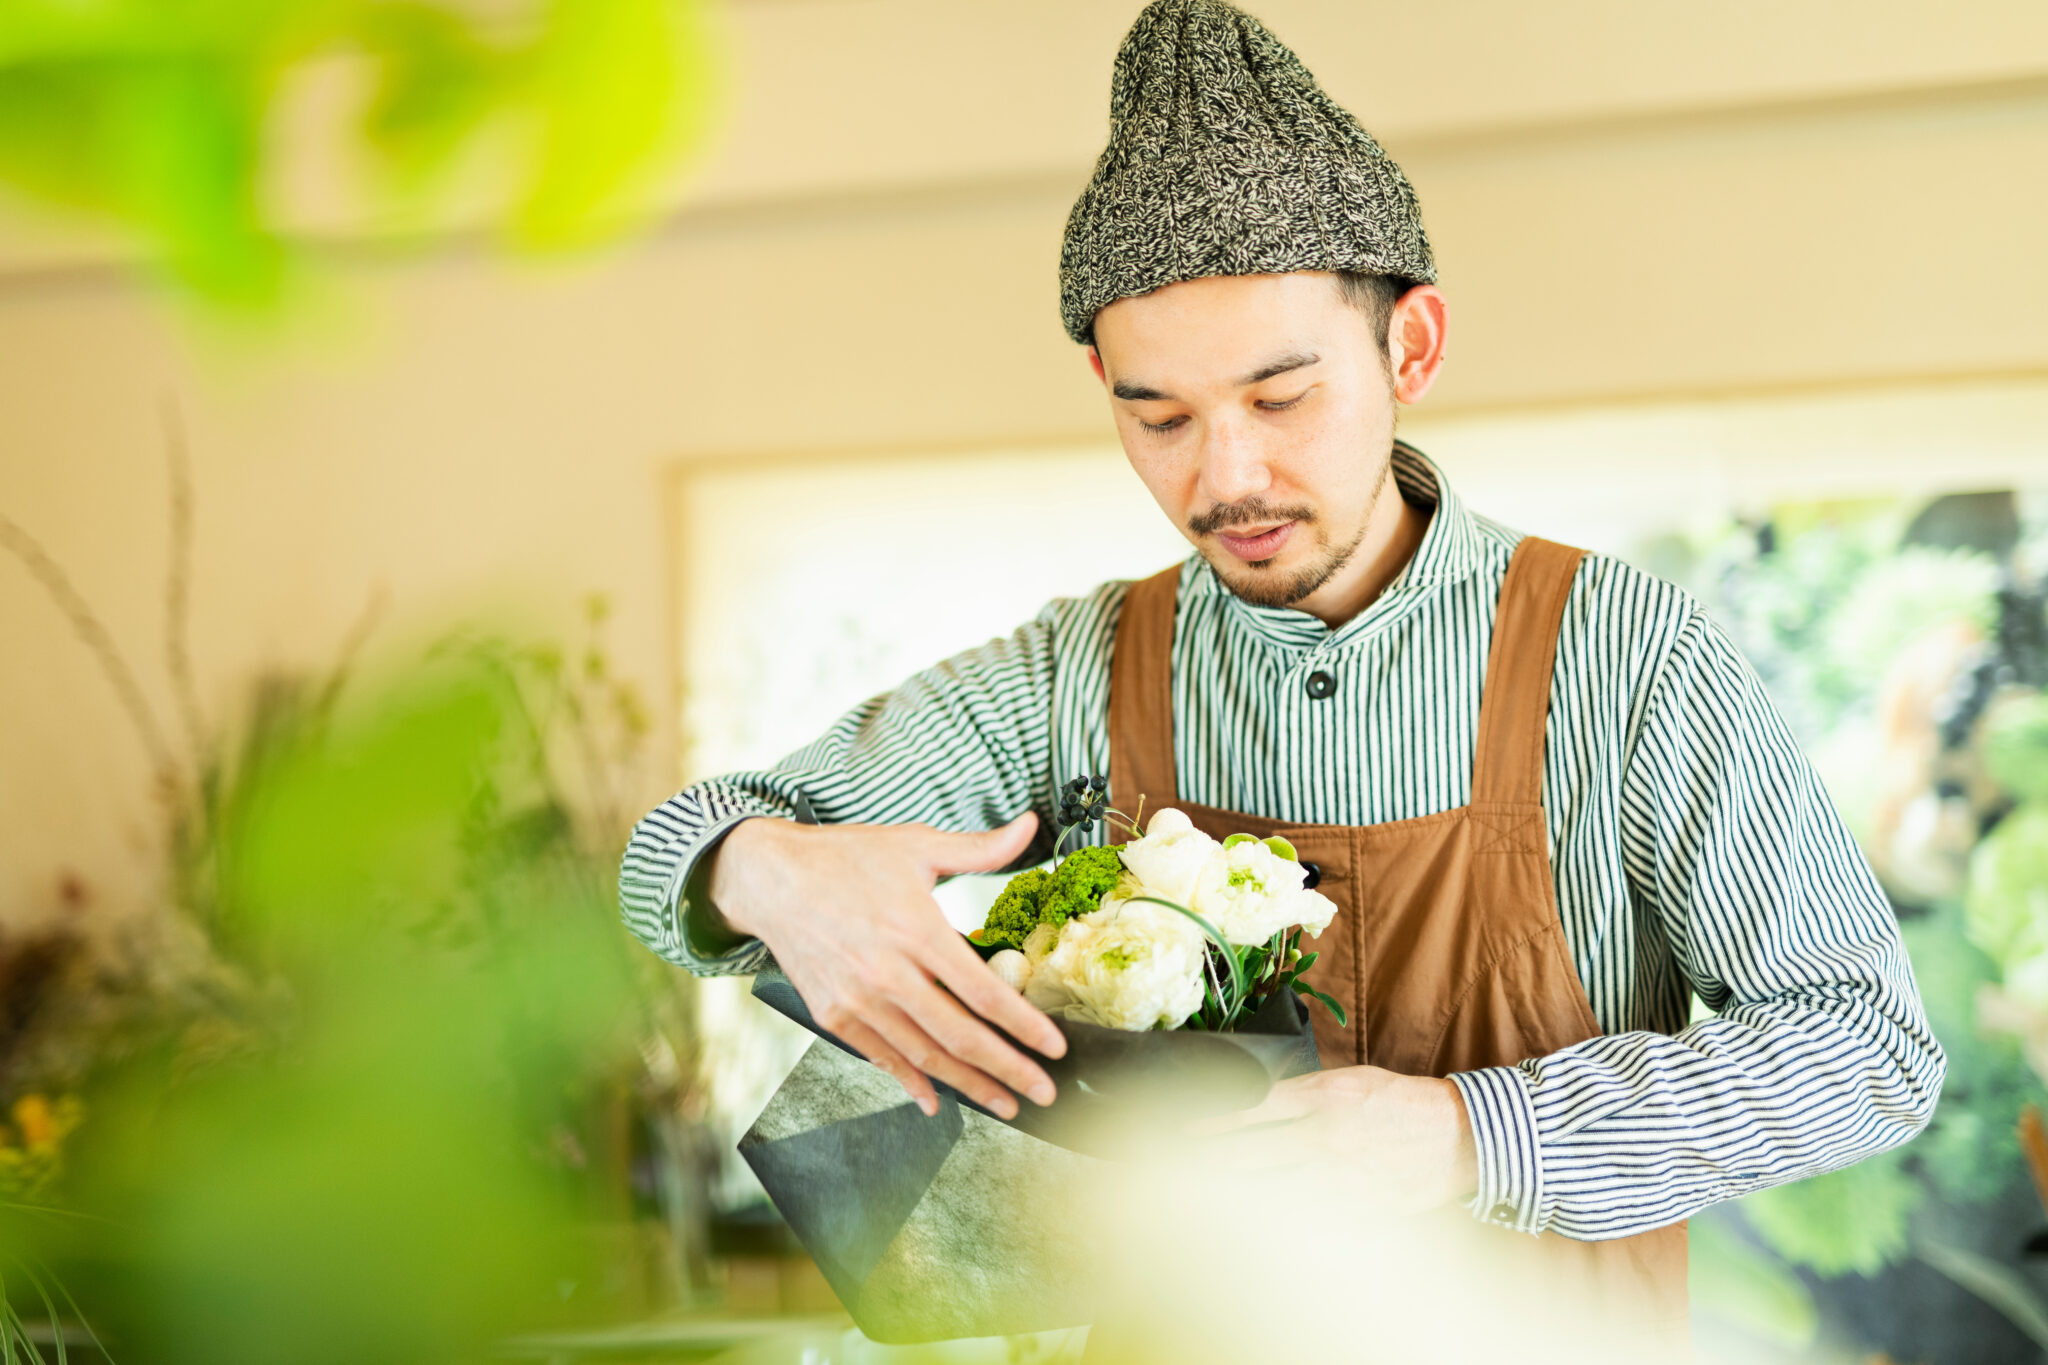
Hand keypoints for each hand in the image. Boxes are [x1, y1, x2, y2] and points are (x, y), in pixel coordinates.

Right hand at [707, 812, 1066, 1118]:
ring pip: (925, 1056)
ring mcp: (858, 1000)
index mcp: (917, 930)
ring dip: (969, 1086)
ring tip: (1006, 1103)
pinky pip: (882, 1058)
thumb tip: (1030, 826)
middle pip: (960, 1036)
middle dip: (1008, 1070)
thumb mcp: (915, 844)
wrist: (770, 878)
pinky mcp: (834, 1015)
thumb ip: (979, 847)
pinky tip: (936, 1101)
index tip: (1054, 1048)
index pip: (984, 992)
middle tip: (1043, 1093)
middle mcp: (888, 973)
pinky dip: (912, 1083)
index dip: (1024, 1026)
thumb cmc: (845, 858)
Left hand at [1193, 1065, 1477, 1212]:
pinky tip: (1249, 1227)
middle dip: (1208, 1164)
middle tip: (1172, 1170)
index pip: (1251, 1109)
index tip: (1182, 1130)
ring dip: (1233, 1197)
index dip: (1212, 1122)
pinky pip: (1306, 1221)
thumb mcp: (1349, 1081)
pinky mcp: (1357, 1208)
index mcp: (1324, 1096)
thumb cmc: (1399, 1103)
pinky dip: (1276, 1225)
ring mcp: (1341, 1176)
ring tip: (1197, 1201)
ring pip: (1272, 1192)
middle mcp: (1326, 1136)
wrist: (1459, 1136)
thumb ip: (1302, 1094)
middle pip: (1251, 1154)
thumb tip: (1251, 1105)